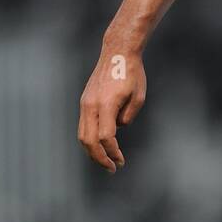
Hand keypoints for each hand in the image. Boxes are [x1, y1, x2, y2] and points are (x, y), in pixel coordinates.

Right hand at [78, 47, 146, 170]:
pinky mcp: (84, 102)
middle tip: (113, 168)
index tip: (121, 161)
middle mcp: (91, 105)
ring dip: (92, 151)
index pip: (106, 137)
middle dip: (100, 158)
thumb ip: (128, 117)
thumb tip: (118, 128)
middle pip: (89, 140)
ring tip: (106, 161)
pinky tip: (102, 146)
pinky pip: (84, 126)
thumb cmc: (132, 74)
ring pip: (82, 135)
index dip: (113, 152)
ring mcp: (85, 103)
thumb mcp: (138, 96)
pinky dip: (91, 139)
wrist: (117, 53)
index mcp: (106, 104)